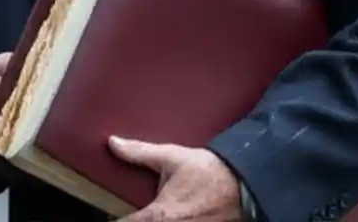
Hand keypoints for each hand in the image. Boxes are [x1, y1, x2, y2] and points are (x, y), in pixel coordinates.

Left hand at [109, 136, 242, 220]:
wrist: (244, 182)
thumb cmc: (207, 171)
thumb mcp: (172, 157)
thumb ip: (139, 152)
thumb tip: (113, 143)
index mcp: (159, 215)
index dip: (116, 219)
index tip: (114, 213)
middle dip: (137, 220)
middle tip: (138, 211)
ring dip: (155, 221)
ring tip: (160, 212)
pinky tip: (171, 215)